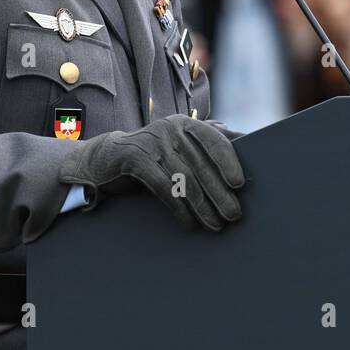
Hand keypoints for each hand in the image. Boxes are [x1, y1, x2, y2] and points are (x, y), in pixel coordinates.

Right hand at [59, 115, 245, 230]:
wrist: (105, 159)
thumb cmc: (153, 155)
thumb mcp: (179, 145)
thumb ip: (207, 142)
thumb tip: (244, 138)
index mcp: (185, 124)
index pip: (212, 139)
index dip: (228, 161)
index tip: (239, 184)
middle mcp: (169, 128)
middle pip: (200, 164)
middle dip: (219, 192)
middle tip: (233, 215)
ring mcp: (150, 141)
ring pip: (183, 178)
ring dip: (202, 205)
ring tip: (215, 224)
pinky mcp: (134, 158)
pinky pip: (162, 186)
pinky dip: (178, 207)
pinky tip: (188, 224)